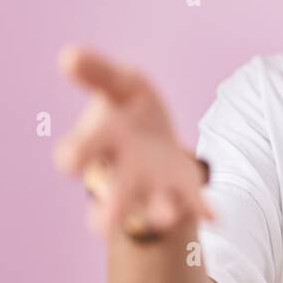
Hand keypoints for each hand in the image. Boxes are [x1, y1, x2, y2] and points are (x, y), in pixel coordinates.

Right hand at [53, 45, 213, 239]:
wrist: (151, 138)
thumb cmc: (127, 110)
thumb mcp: (117, 85)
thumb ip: (95, 72)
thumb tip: (68, 56)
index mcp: (99, 146)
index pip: (78, 155)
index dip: (74, 156)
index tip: (69, 160)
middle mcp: (122, 175)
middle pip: (113, 199)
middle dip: (108, 212)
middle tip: (99, 226)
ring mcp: (154, 187)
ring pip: (155, 209)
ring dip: (161, 213)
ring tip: (168, 215)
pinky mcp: (184, 191)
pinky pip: (195, 204)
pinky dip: (203, 210)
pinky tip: (214, 215)